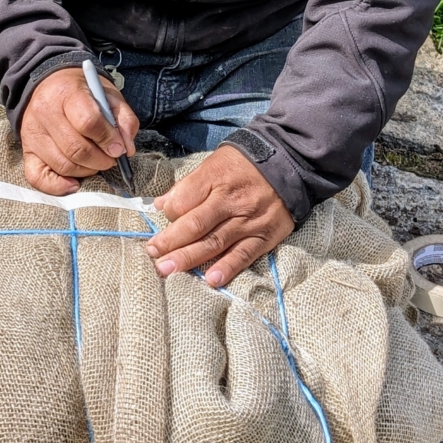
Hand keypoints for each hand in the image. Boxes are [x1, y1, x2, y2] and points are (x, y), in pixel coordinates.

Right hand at [20, 67, 139, 194]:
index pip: (88, 122)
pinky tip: (74, 184)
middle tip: (110, 159)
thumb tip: (127, 148)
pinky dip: (57, 187)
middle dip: (100, 160)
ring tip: (95, 163)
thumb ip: (124, 118)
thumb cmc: (82, 92)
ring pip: (62, 165)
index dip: (107, 139)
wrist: (48, 84)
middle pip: (75, 148)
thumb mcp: (107, 94)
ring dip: (86, 171)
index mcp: (67, 93)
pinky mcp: (26, 151)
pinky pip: (37, 177)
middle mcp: (45, 113)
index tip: (119, 147)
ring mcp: (32, 134)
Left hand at [146, 145, 293, 286]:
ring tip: (168, 270)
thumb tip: (161, 204)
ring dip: (189, 258)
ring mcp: (249, 220)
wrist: (290, 164)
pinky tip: (211, 280)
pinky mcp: (265, 236)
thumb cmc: (245, 164)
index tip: (161, 224)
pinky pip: (244, 254)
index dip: (169, 214)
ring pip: (215, 242)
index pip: (184, 200)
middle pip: (196, 225)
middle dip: (171, 242)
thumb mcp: (214, 162)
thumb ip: (188, 186)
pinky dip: (228, 268)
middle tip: (152, 256)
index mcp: (215, 179)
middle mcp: (231, 201)